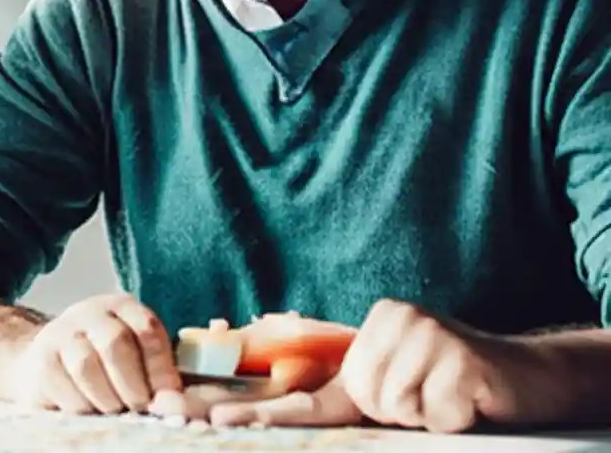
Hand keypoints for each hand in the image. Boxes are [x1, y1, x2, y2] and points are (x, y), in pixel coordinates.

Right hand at [10, 294, 180, 414]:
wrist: (48, 360)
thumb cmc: (104, 362)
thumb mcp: (133, 353)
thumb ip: (155, 370)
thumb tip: (172, 398)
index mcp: (120, 307)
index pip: (146, 329)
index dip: (161, 366)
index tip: (168, 394)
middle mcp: (88, 313)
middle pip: (115, 343)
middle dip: (133, 384)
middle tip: (140, 406)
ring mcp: (60, 334)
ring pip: (87, 366)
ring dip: (107, 398)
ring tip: (115, 409)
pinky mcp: (41, 360)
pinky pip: (64, 387)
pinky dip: (82, 406)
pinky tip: (90, 408)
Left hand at [205, 300, 536, 432]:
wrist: (524, 375)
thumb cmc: (448, 384)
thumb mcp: (391, 383)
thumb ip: (345, 389)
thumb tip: (283, 400)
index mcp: (370, 328)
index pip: (310, 383)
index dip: (263, 408)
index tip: (216, 420)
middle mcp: (392, 320)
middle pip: (361, 400)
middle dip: (396, 412)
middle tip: (429, 397)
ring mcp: (426, 333)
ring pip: (393, 408)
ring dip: (426, 414)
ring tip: (449, 395)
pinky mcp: (458, 356)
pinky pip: (432, 413)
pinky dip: (452, 415)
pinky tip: (468, 397)